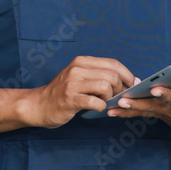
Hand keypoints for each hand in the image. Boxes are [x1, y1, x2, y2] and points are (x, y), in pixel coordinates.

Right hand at [22, 56, 136, 128]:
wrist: (38, 105)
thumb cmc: (63, 92)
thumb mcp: (79, 76)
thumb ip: (100, 75)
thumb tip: (129, 80)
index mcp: (82, 61)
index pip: (113, 63)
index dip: (127, 75)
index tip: (132, 85)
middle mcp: (77, 69)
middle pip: (112, 75)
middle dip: (120, 89)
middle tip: (117, 97)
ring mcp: (73, 84)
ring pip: (106, 87)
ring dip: (110, 98)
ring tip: (104, 102)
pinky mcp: (70, 99)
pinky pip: (95, 102)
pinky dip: (101, 107)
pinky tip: (97, 108)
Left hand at [106, 71, 170, 138]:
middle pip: (170, 101)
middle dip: (162, 95)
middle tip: (154, 89)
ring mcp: (165, 111)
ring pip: (150, 108)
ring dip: (135, 104)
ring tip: (120, 101)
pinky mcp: (154, 112)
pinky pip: (138, 113)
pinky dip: (124, 112)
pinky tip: (110, 109)